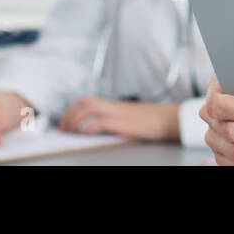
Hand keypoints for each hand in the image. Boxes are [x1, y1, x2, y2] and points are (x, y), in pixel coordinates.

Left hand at [58, 98, 178, 141]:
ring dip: (76, 119)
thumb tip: (98, 129)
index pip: (88, 100)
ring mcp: (120, 113)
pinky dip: (90, 127)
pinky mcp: (126, 123)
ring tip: (70, 132)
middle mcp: (115, 106)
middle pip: (85, 101)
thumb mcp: (131, 118)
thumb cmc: (153, 121)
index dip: (72, 109)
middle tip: (63, 129)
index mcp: (115, 105)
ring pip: (90, 107)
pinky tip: (85, 133)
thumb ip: (116, 120)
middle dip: (69, 114)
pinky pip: (103, 121)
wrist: (171, 119)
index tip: (65, 122)